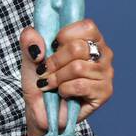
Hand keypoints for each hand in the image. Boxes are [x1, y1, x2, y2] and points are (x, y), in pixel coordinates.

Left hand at [18, 17, 113, 135]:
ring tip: (52, 84)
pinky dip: (64, 90)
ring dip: (57, 78)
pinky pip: (80, 85)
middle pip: (78, 47)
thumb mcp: (30, 56)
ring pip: (78, 67)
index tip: (53, 46)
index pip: (87, 26)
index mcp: (90, 39)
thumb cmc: (41, 80)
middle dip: (54, 62)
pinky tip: (63, 94)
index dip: (64, 35)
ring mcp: (106, 73)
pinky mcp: (105, 92)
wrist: (40, 109)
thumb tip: (36, 39)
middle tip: (46, 71)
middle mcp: (103, 54)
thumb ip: (29, 39)